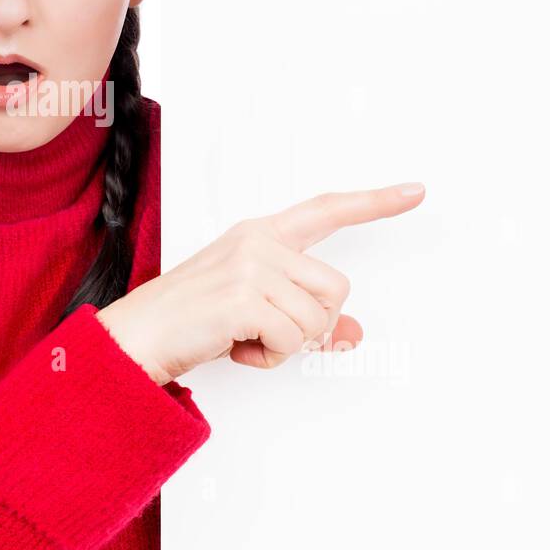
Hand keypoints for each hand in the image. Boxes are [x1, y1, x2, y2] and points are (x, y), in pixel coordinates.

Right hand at [96, 183, 425, 383]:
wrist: (136, 336)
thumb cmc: (188, 320)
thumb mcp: (254, 314)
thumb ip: (305, 318)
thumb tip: (353, 335)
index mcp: (260, 234)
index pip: (326, 210)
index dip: (374, 203)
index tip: (413, 191)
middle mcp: (258, 242)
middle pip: (336, 288)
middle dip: (314, 325)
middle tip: (271, 334)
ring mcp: (251, 266)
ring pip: (318, 320)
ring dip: (288, 345)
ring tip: (247, 340)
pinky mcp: (244, 297)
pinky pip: (293, 340)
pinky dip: (270, 358)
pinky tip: (238, 347)